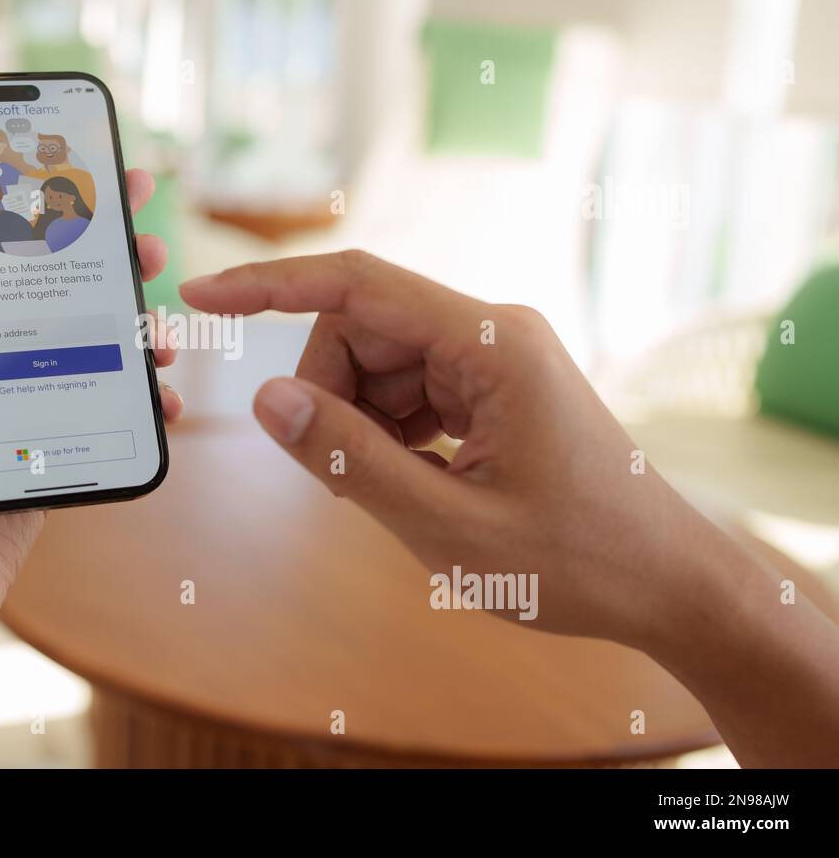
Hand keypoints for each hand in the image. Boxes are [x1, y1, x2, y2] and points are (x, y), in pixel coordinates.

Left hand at [0, 170, 181, 723]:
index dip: (42, 210)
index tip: (88, 177)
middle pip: (58, 292)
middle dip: (107, 259)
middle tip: (149, 235)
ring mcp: (17, 407)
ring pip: (92, 349)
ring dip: (136, 325)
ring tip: (164, 320)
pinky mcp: (48, 452)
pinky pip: (105, 413)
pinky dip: (142, 401)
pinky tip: (166, 394)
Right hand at [182, 250, 838, 765]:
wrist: (668, 586)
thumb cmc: (578, 561)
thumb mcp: (447, 525)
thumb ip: (348, 457)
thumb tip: (266, 398)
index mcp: (492, 344)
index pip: (357, 284)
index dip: (270, 285)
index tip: (202, 294)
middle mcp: (493, 335)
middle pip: (360, 330)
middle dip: (326, 393)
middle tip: (334, 475)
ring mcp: (493, 362)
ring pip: (376, 364)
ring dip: (356, 422)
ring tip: (389, 492)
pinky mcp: (491, 391)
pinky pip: (406, 391)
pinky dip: (385, 433)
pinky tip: (412, 481)